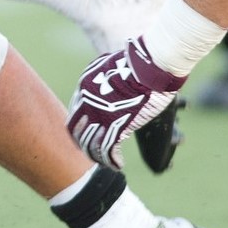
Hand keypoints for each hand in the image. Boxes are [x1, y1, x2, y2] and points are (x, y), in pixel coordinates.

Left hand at [67, 37, 187, 170]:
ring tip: (107, 162)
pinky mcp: (116, 126)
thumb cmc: (140, 63)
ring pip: (91, 145)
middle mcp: (87, 102)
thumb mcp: (114, 68)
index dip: (81, 128)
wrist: (151, 65)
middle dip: (85, 145)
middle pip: (78, 132)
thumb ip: (108, 80)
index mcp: (85, 86)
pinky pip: (107, 151)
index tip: (90, 135)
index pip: (76, 114)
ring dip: (98, 157)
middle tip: (94, 153)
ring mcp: (99, 115)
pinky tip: (119, 164)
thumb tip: (113, 86)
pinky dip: (112, 161)